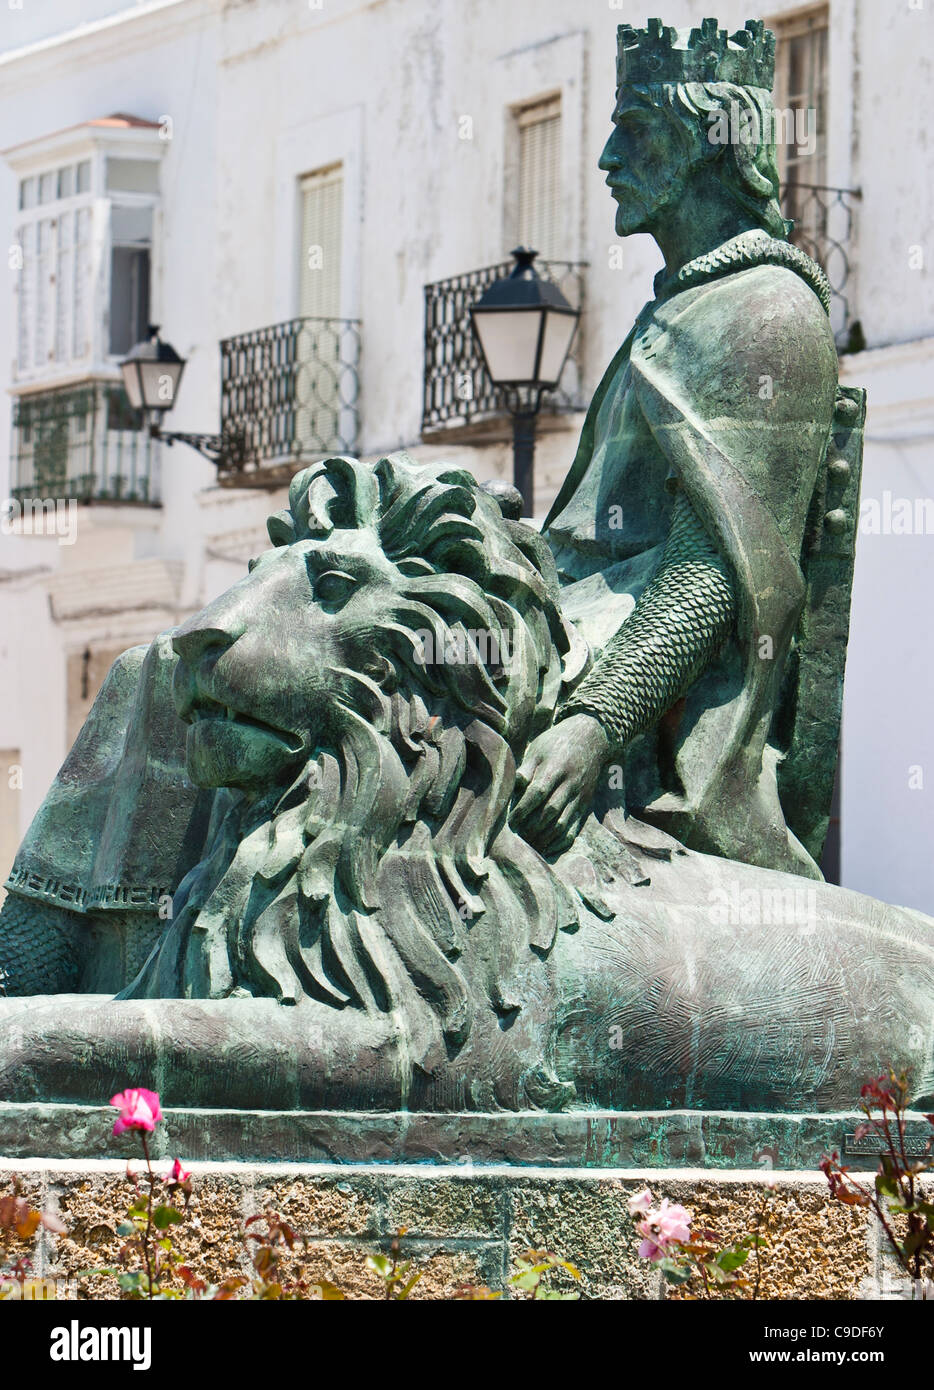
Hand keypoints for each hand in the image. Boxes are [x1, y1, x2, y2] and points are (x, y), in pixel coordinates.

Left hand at [511, 713, 610, 855]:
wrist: (592, 738)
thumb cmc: (557, 743)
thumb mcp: (539, 748)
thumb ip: (525, 769)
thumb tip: (510, 787)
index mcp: (555, 768)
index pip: (537, 793)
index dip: (523, 809)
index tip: (510, 821)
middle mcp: (570, 784)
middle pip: (550, 811)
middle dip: (531, 827)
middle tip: (516, 837)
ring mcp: (580, 796)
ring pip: (563, 823)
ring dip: (545, 837)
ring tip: (529, 845)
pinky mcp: (585, 804)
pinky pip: (575, 828)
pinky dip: (561, 841)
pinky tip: (548, 848)